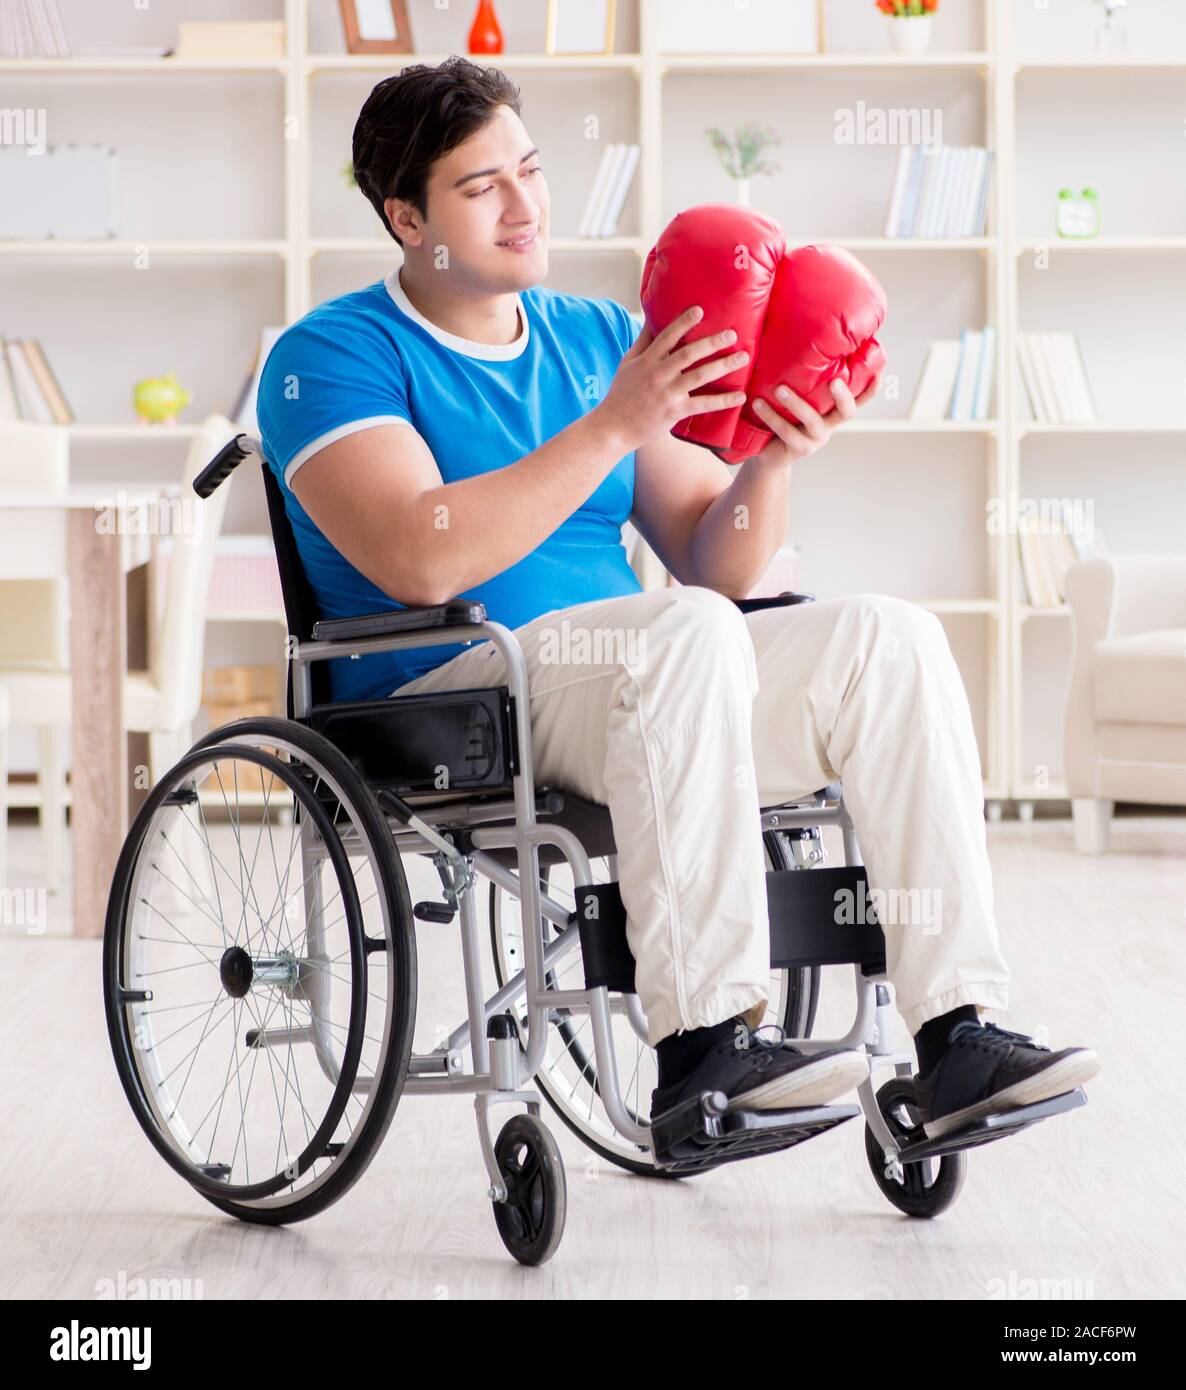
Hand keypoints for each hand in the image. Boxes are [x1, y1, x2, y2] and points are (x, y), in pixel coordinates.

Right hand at [596, 306, 749, 452]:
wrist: (614, 427)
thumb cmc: (621, 393)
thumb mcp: (628, 363)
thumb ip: (643, 340)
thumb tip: (652, 316)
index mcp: (648, 360)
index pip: (667, 336)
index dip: (683, 322)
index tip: (700, 310)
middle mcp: (658, 374)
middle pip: (688, 354)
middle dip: (711, 342)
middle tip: (732, 334)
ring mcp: (668, 393)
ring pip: (699, 376)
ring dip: (723, 366)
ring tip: (743, 358)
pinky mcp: (675, 412)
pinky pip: (703, 404)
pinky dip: (723, 401)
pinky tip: (740, 397)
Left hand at [751, 375, 880, 466]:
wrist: (769, 453)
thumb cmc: (783, 414)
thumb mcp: (796, 396)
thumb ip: (801, 378)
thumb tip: (793, 334)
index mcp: (834, 411)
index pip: (860, 399)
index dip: (871, 389)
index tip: (879, 373)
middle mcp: (830, 425)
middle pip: (847, 412)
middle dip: (843, 396)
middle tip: (834, 381)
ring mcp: (816, 439)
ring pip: (812, 421)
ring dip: (796, 404)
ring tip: (780, 389)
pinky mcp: (799, 449)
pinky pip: (787, 432)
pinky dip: (772, 417)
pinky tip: (758, 404)